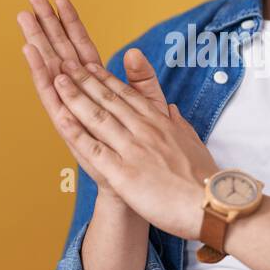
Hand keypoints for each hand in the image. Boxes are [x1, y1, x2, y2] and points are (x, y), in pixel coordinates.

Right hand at [17, 0, 168, 202]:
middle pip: (61, 54)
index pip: (81, 48)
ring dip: (39, 49)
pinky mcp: (72, 132)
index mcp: (98, 90)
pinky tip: (35, 63)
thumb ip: (140, 80)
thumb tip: (133, 52)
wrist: (136, 189)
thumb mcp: (148, 108)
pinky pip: (55, 102)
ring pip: (53, 74)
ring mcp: (73, 114)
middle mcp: (80, 99)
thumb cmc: (141, 151)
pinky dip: (45, 83)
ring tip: (24, 24)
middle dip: (47, 27)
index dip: (70, 24)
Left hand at [51, 58, 218, 239]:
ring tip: (58, 79)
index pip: (128, 95)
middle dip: (85, 80)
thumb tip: (171, 110)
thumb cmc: (205, 179)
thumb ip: (179, 125)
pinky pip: (94, 148)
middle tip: (66, 63)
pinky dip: (76, 132)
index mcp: (160, 123)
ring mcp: (132, 149)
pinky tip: (61, 117)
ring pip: (98, 117)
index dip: (106, 79)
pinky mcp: (122, 172)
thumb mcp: (194, 142)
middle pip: (109, 99)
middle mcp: (144, 130)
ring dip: (75, 97)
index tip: (89, 65)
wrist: (211, 205)